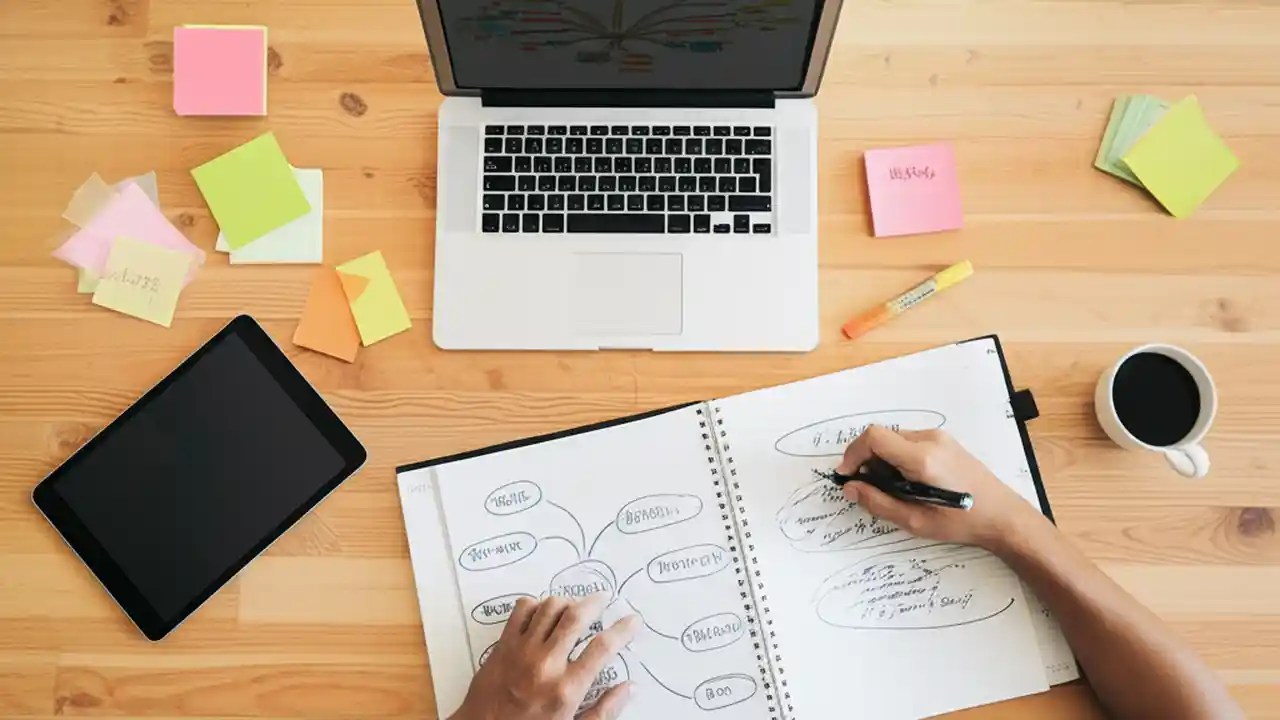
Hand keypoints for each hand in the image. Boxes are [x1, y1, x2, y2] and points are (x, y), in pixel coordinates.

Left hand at [451, 593, 640, 719]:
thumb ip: (603, 711)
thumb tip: (629, 688)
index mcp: (566, 689)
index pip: (603, 648)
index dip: (623, 629)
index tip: (632, 621)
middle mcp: (545, 664)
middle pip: (576, 617)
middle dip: (595, 603)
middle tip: (603, 599)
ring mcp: (521, 651)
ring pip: (549, 607)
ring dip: (567, 602)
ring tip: (575, 606)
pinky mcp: (502, 646)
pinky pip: (521, 610)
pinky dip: (536, 604)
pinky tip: (544, 613)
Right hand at [837, 426, 1044, 550]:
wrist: (1003, 515)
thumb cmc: (963, 522)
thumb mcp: (916, 521)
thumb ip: (879, 502)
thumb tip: (851, 488)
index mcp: (923, 458)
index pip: (874, 437)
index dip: (853, 453)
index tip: (847, 476)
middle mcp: (930, 440)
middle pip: (882, 437)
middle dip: (867, 460)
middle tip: (869, 488)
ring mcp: (940, 437)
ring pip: (894, 438)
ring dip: (882, 459)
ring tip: (892, 488)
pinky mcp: (945, 441)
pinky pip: (909, 441)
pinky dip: (898, 457)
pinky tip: (908, 481)